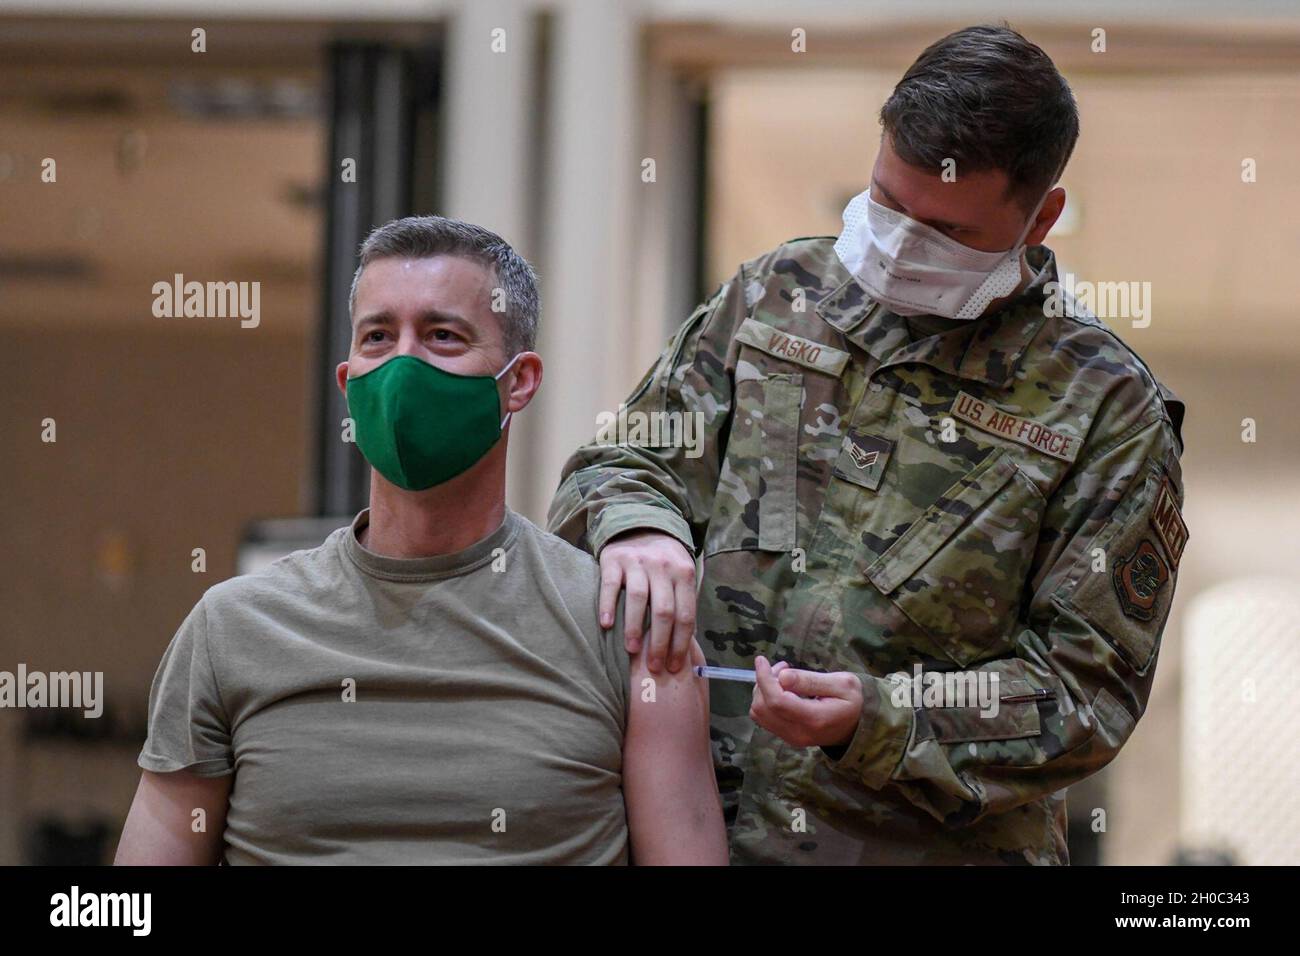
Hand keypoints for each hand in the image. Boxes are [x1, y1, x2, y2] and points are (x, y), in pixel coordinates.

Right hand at [598, 530, 696, 672]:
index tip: (675, 666)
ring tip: (632, 651)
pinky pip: (611, 585)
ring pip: (638, 599)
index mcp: (684, 573)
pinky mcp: (614, 559)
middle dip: (660, 643)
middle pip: (664, 611)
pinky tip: (606, 626)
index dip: (681, 643)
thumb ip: (681, 604)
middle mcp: (663, 566)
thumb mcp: (679, 577)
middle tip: (654, 666)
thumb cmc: (662, 564)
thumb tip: (684, 646)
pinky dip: (608, 606)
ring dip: (634, 628)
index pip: (685, 615)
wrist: (639, 526)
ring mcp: (638, 561)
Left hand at [749, 656, 862, 748]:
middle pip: (763, 708)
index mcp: (815, 718)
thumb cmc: (853, 701)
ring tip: (782, 675)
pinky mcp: (786, 736)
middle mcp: (799, 733)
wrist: (857, 726)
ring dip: (763, 690)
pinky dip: (765, 699)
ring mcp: (791, 738)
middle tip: (782, 666)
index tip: (762, 659)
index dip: (764, 679)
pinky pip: (764, 718)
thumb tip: (782, 676)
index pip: (777, 701)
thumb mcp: (842, 684)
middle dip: (764, 681)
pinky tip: (780, 689)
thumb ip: (811, 680)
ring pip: (759, 713)